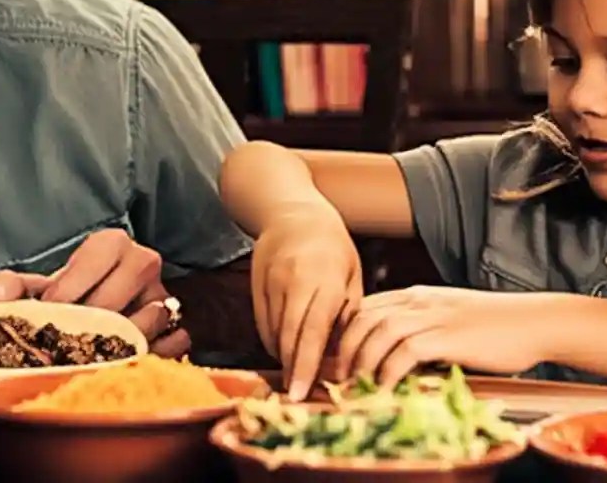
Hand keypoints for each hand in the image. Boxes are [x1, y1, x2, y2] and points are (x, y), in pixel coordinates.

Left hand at [0, 229, 189, 356]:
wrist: (106, 306)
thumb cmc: (72, 294)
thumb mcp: (42, 286)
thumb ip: (14, 287)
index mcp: (112, 243)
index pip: (93, 263)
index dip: (67, 291)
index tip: (49, 312)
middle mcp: (144, 263)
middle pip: (116, 299)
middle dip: (86, 324)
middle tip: (65, 341)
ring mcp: (164, 295)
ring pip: (146, 323)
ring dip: (117, 345)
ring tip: (91, 355)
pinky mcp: (177, 327)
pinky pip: (170, 346)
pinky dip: (147, 358)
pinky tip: (122, 363)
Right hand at [252, 207, 361, 400]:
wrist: (291, 211)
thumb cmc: (332, 245)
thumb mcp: (351, 275)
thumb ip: (347, 315)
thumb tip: (341, 357)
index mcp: (325, 279)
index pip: (313, 331)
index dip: (307, 366)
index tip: (301, 393)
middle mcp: (293, 281)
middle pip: (289, 336)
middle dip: (293, 370)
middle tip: (298, 395)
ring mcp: (270, 282)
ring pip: (273, 333)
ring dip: (284, 357)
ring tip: (298, 373)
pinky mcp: (255, 285)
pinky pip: (262, 324)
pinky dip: (273, 342)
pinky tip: (285, 348)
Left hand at [335, 286, 557, 386]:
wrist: (535, 322)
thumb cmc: (497, 326)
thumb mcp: (450, 318)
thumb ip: (422, 328)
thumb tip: (396, 356)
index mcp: (417, 295)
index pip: (366, 306)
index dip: (346, 331)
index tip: (339, 355)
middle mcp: (419, 300)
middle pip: (363, 317)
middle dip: (344, 347)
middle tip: (338, 375)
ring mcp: (433, 316)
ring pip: (378, 333)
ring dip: (361, 362)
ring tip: (355, 385)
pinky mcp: (447, 337)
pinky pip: (404, 353)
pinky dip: (388, 373)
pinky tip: (383, 390)